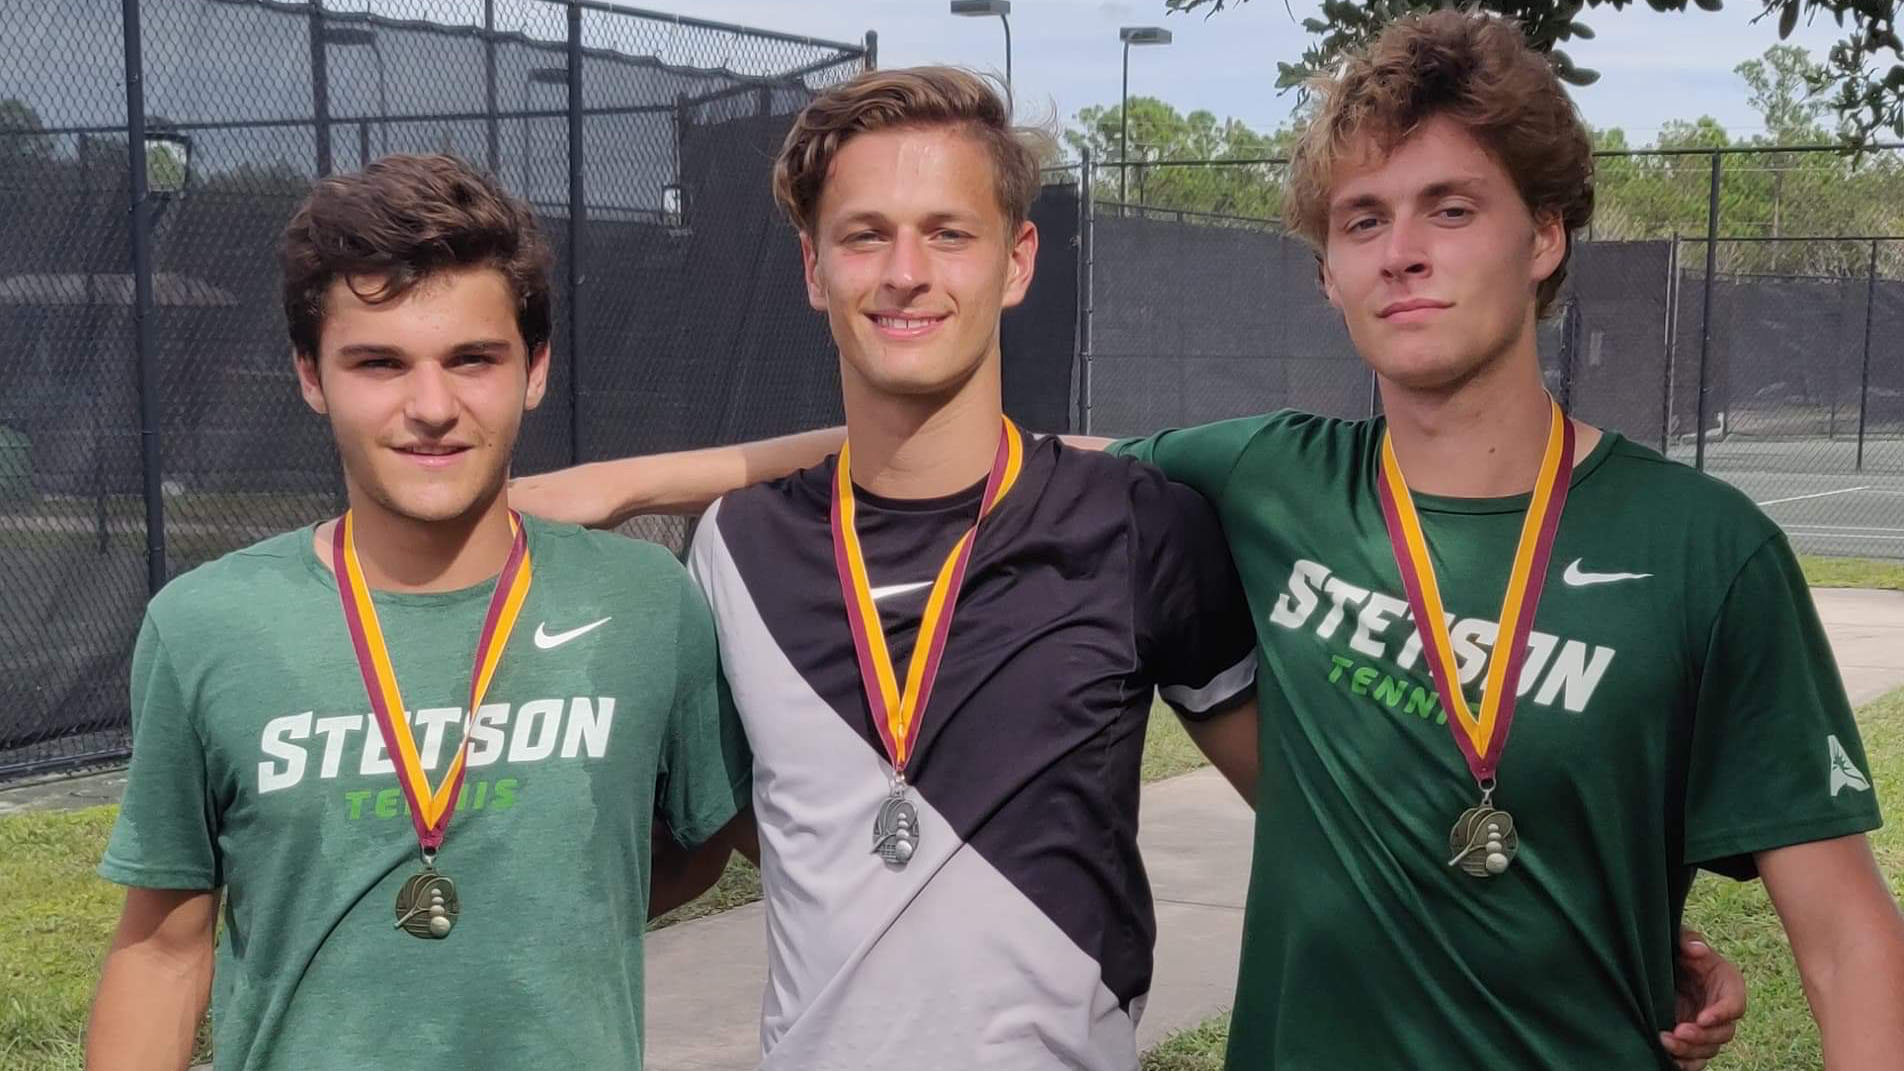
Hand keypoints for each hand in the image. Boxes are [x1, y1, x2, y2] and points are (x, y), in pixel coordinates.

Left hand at [1660, 928, 1746, 1070]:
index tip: (1703, 1018)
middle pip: (1723, 1033)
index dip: (1721, 1014)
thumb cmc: (1678, 951)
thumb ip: (1689, 940)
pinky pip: (1696, 1060)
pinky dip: (1685, 1063)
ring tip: (1665, 1041)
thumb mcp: (1682, 939)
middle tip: (1680, 1031)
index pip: (1734, 1005)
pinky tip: (1667, 1058)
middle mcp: (1721, 1011)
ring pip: (1708, 1049)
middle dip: (1702, 1036)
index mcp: (1728, 986)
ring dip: (1690, 1050)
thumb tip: (1695, 948)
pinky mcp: (1693, 1041)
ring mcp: (1708, 1029)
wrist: (1664, 966)